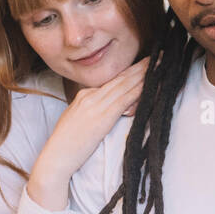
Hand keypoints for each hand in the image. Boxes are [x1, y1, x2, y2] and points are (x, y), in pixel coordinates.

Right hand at [27, 58, 146, 209]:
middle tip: (157, 57)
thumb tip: (115, 110)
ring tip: (158, 64)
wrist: (56, 156)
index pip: (112, 81)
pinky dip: (139, 91)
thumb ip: (96, 112)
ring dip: (143, 74)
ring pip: (125, 85)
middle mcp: (90, 95)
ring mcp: (96, 104)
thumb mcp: (80, 121)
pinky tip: (151, 85)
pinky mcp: (102, 116)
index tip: (144, 64)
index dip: (130, 72)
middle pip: (120, 78)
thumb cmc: (67, 145)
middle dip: (140, 67)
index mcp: (85, 95)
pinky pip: (124, 100)